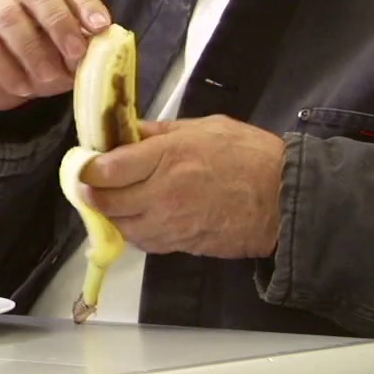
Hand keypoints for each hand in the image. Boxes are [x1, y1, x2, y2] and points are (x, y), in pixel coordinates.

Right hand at [0, 0, 111, 111]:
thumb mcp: (67, 47)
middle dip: (60, 24)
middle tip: (76, 54)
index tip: (101, 28)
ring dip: (34, 52)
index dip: (87, 5)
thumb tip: (101, 54)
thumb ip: (83, 44)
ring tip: (49, 79)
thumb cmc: (43, 53)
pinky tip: (24, 88)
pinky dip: (9, 71)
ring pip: (9, 18)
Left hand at [82, 116, 286, 258]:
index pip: (105, 169)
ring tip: (119, 198)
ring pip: (120, 226)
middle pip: (105, 201)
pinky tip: (142, 217)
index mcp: (166, 158)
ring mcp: (171, 224)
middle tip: (94, 182)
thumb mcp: (204, 128)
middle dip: (93, 191)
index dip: (88, 167)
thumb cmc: (251, 155)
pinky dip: (136, 231)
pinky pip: (144, 242)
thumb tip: (129, 132)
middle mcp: (162, 195)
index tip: (86, 162)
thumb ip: (161, 132)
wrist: (287, 199)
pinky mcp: (182, 245)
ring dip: (113, 214)